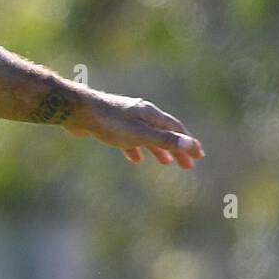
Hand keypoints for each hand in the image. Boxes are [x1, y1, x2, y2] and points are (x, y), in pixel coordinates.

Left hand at [63, 92, 204, 167]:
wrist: (79, 112)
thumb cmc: (110, 123)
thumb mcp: (140, 134)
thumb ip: (163, 140)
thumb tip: (189, 144)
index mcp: (151, 114)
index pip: (176, 129)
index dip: (188, 143)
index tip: (199, 155)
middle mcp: (141, 114)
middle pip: (163, 133)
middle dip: (176, 149)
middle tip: (188, 165)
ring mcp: (126, 119)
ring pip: (147, 136)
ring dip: (158, 149)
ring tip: (165, 162)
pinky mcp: (112, 125)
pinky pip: (130, 139)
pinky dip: (136, 149)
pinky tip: (136, 159)